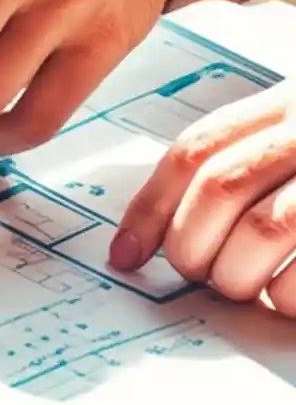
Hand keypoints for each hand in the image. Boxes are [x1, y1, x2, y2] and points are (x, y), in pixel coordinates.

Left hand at [111, 85, 295, 317]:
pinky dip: (286, 297)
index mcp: (289, 104)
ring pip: (264, 229)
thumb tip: (165, 233)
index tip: (124, 255)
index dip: (149, 208)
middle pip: (219, 188)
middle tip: (196, 275)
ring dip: (236, 275)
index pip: (196, 150)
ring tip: (244, 287)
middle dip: (190, 246)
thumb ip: (249, 165)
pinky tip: (287, 299)